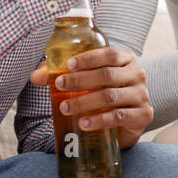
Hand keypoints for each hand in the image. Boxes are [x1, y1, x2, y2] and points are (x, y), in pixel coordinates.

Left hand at [29, 46, 152, 148]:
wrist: (125, 121)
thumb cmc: (102, 93)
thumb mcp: (85, 81)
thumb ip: (61, 75)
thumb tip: (34, 77)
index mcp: (125, 59)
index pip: (109, 54)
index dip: (88, 59)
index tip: (68, 66)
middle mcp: (137, 74)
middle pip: (107, 75)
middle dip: (80, 81)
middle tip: (59, 86)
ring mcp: (142, 95)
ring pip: (111, 96)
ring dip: (85, 102)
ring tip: (65, 108)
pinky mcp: (143, 115)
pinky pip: (119, 117)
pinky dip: (99, 120)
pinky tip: (83, 124)